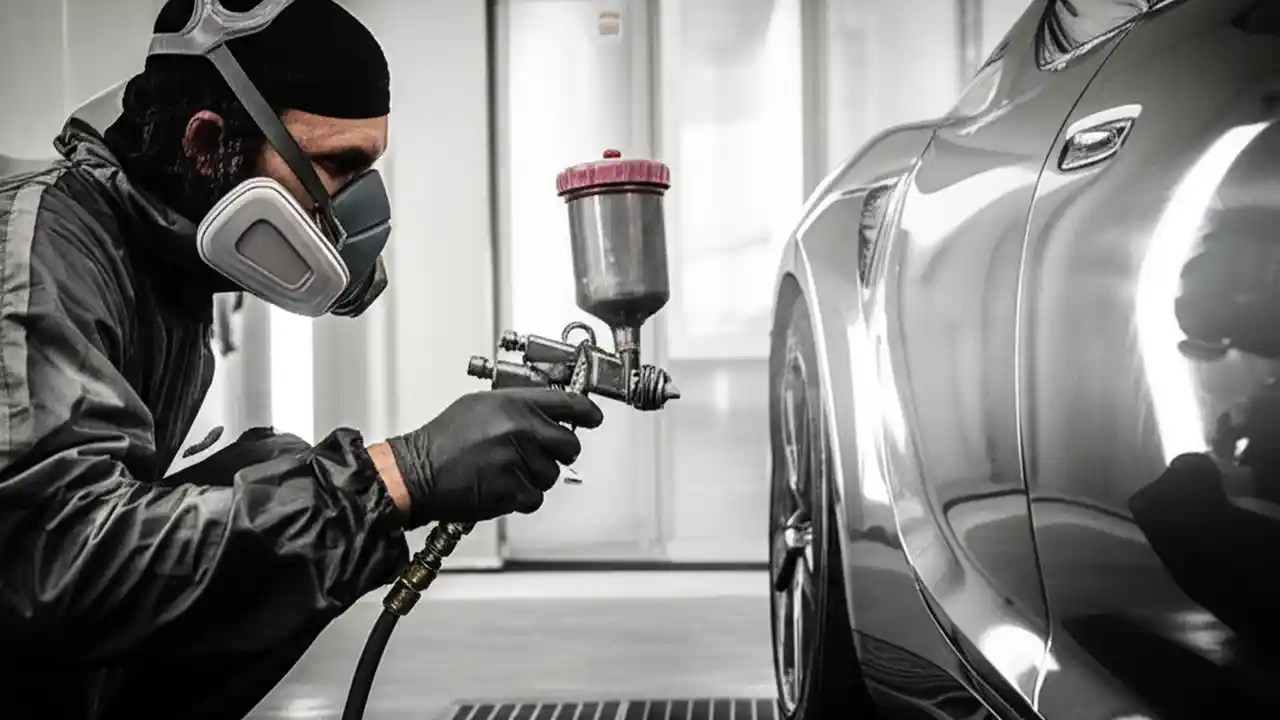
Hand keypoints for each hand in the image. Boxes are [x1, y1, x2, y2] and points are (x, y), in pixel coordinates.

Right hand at [384, 388, 603, 526]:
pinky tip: (500, 487)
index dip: (588, 413)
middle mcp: (520, 429)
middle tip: (540, 455)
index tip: (594, 418)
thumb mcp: (479, 405)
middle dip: (560, 452)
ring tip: (505, 471)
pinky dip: (522, 498)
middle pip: (570, 444)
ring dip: (535, 477)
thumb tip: (547, 411)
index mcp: (514, 404)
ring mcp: (518, 460)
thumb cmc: (442, 440)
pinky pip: (535, 498)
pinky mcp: (512, 490)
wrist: (415, 472)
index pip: (569, 403)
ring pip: (553, 475)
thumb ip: (516, 405)